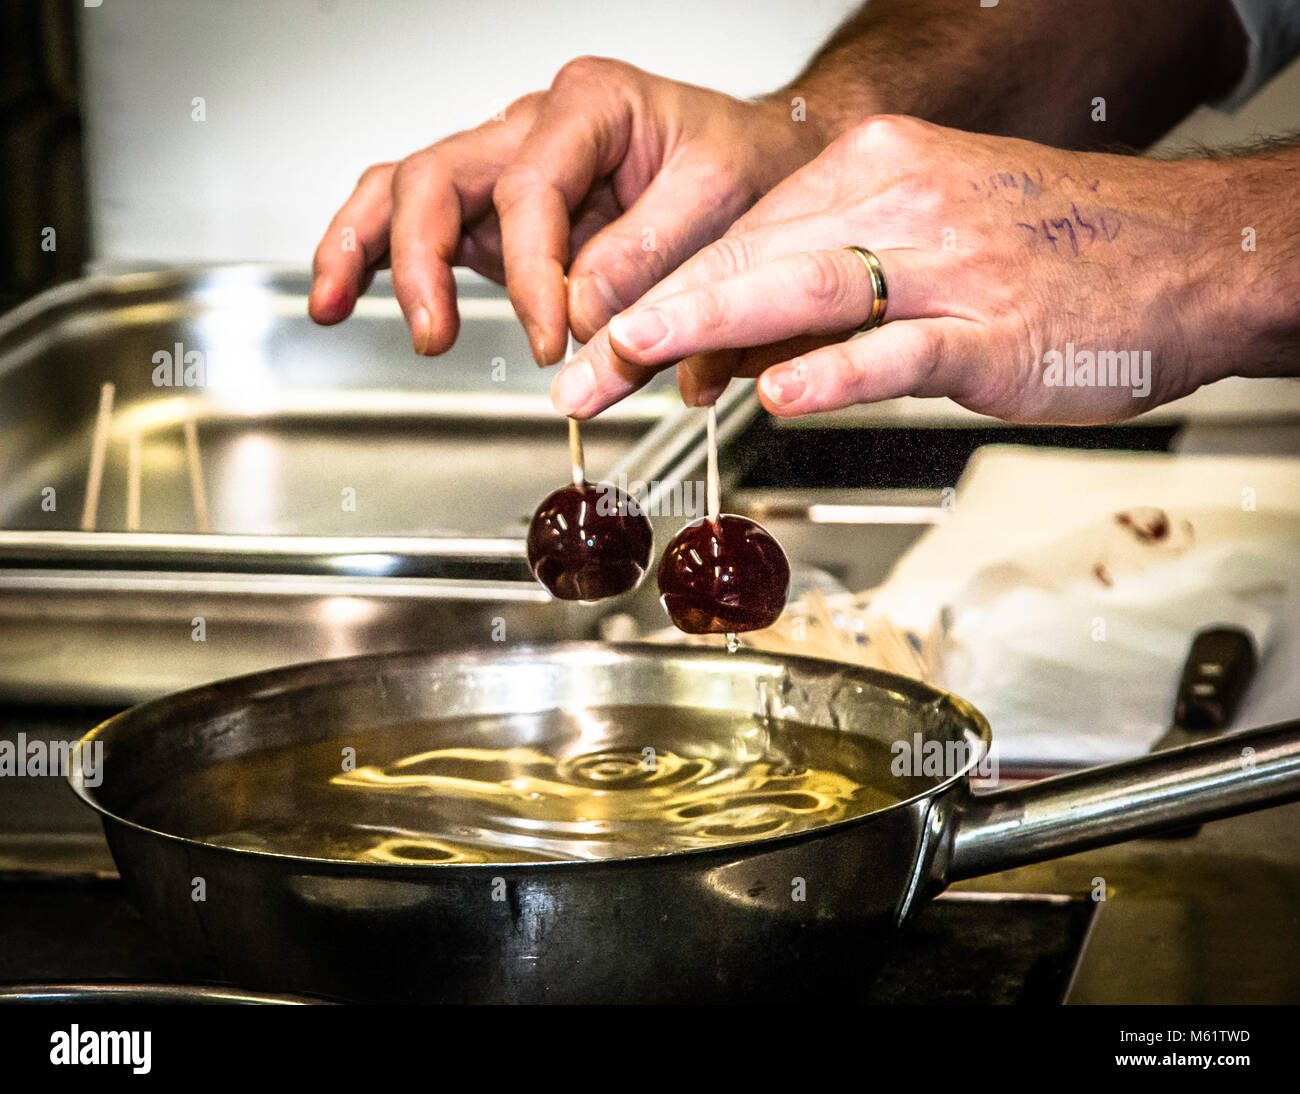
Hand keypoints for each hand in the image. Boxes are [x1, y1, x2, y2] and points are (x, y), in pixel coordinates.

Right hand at [308, 57, 825, 372]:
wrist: (756, 158)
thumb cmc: (740, 166)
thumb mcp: (717, 203)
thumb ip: (648, 257)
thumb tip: (582, 316)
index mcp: (590, 105)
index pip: (529, 188)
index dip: (530, 271)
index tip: (550, 337)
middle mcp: (533, 128)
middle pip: (439, 175)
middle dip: (422, 259)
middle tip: (435, 335)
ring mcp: (504, 168)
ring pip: (407, 188)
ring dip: (364, 247)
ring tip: (331, 304)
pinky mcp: (494, 214)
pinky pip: (417, 220)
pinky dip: (375, 256)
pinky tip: (343, 294)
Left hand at [555, 115, 1248, 423]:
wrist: (1187, 253)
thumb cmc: (1055, 252)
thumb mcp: (926, 243)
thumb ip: (826, 291)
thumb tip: (730, 352)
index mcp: (878, 173)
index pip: (743, 234)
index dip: (660, 291)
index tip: (599, 337)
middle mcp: (903, 202)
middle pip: (753, 256)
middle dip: (652, 315)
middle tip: (583, 368)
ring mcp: (949, 264)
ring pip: (808, 285)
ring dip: (708, 325)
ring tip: (634, 352)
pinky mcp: (992, 327)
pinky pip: (901, 346)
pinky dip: (836, 370)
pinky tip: (779, 390)